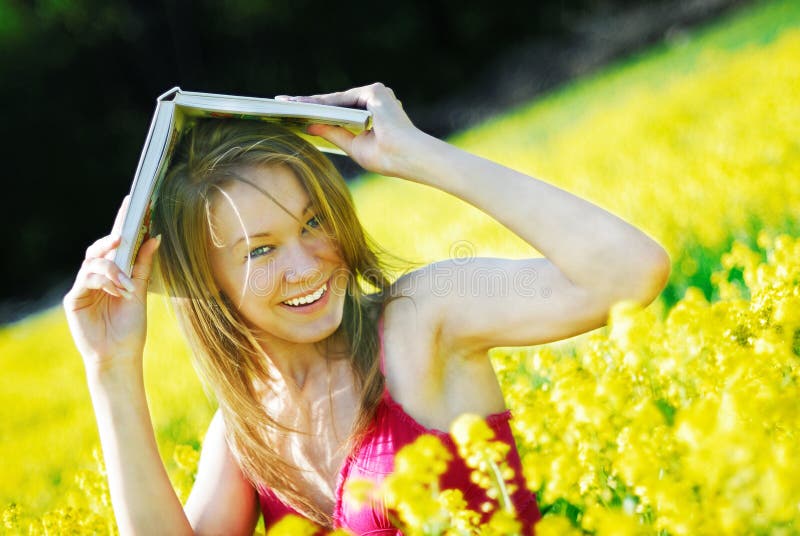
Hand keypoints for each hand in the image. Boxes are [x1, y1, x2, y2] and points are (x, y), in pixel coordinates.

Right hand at [62, 195, 161, 371]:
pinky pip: (85, 280)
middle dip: (111, 239)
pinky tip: (117, 290)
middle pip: (99, 248)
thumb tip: (155, 236)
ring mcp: (83, 287)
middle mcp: (96, 276)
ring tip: (127, 286)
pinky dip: (103, 281)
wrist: (120, 356)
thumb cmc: (130, 327)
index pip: (115, 243)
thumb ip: (143, 265)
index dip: (122, 222)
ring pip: (92, 262)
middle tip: (124, 235)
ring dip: (112, 270)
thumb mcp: (140, 291)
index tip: (132, 201)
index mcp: (113, 272)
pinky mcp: (73, 299)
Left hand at [276, 82, 424, 176]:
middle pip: (335, 103)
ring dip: (312, 102)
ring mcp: (376, 94)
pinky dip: (323, 102)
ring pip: (336, 100)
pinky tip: (303, 105)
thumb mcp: (353, 146)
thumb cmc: (388, 158)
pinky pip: (341, 98)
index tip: (296, 113)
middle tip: (283, 103)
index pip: (340, 112)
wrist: (407, 157)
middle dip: (310, 104)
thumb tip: (310, 126)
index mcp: (373, 115)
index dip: (318, 113)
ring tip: (287, 104)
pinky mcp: (375, 92)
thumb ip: (333, 133)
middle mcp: (375, 101)